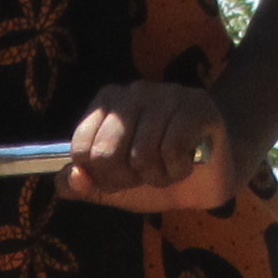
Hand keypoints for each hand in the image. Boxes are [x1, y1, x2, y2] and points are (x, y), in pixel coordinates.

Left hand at [61, 80, 244, 211]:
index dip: (99, 177)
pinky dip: (178, 170)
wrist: (212, 177)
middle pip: (106, 153)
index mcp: (107, 102)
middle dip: (126, 179)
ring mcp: (167, 94)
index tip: (119, 178)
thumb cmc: (159, 174)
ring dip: (157, 177)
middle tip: (147, 176)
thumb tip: (66, 182)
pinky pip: (172, 150)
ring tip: (170, 168)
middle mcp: (133, 91)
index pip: (81, 149)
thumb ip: (86, 185)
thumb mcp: (115, 186)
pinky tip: (188, 163)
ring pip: (142, 155)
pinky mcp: (197, 106)